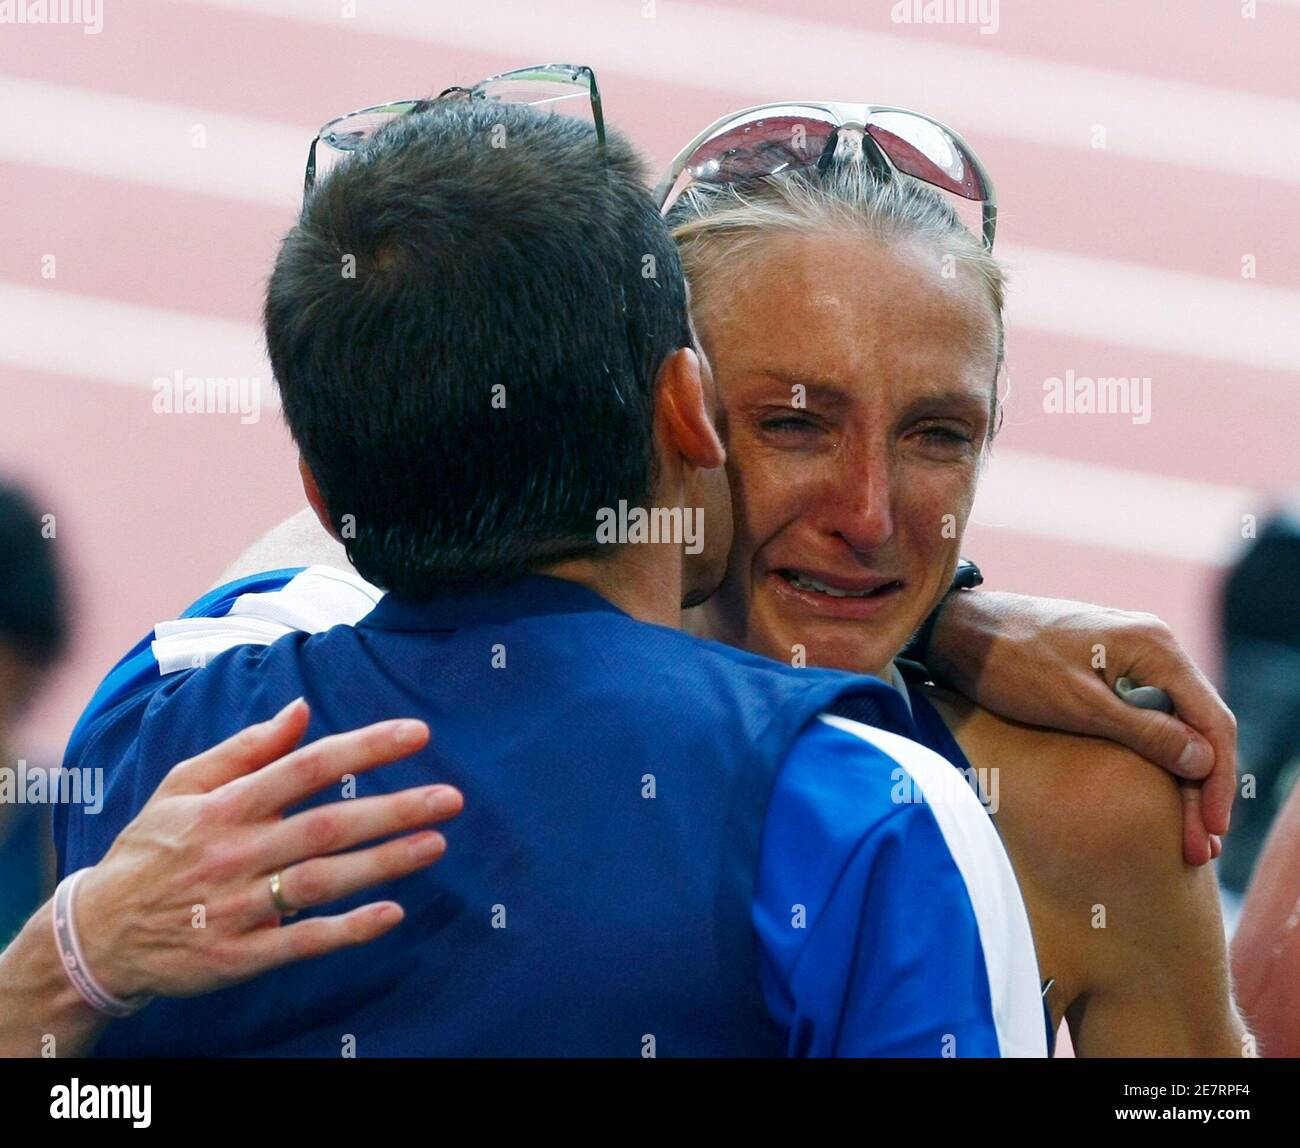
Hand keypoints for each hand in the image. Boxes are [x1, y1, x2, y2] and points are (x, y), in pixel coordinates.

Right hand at [73, 699, 461, 1000]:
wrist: (96, 934)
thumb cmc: (152, 848)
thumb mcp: (183, 785)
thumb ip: (245, 748)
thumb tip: (301, 708)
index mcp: (225, 805)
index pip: (306, 766)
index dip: (364, 748)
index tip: (418, 734)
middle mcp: (235, 852)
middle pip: (326, 825)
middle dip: (393, 809)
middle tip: (451, 798)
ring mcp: (237, 906)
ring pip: (320, 881)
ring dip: (382, 863)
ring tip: (435, 845)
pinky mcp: (237, 956)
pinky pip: (300, 942)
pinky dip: (346, 930)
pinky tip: (391, 914)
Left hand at [927, 591, 1235, 866]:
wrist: (960, 630)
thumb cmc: (1010, 665)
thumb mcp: (1076, 705)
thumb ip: (1142, 731)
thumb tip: (1204, 760)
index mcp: (1154, 646)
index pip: (1212, 720)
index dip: (1218, 781)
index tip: (1211, 830)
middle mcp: (1154, 643)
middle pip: (1200, 724)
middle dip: (1203, 787)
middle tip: (1200, 848)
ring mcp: (1133, 652)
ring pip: (1177, 721)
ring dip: (1183, 775)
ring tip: (1186, 832)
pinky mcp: (1110, 664)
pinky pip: (1150, 711)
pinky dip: (1157, 752)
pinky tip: (1159, 789)